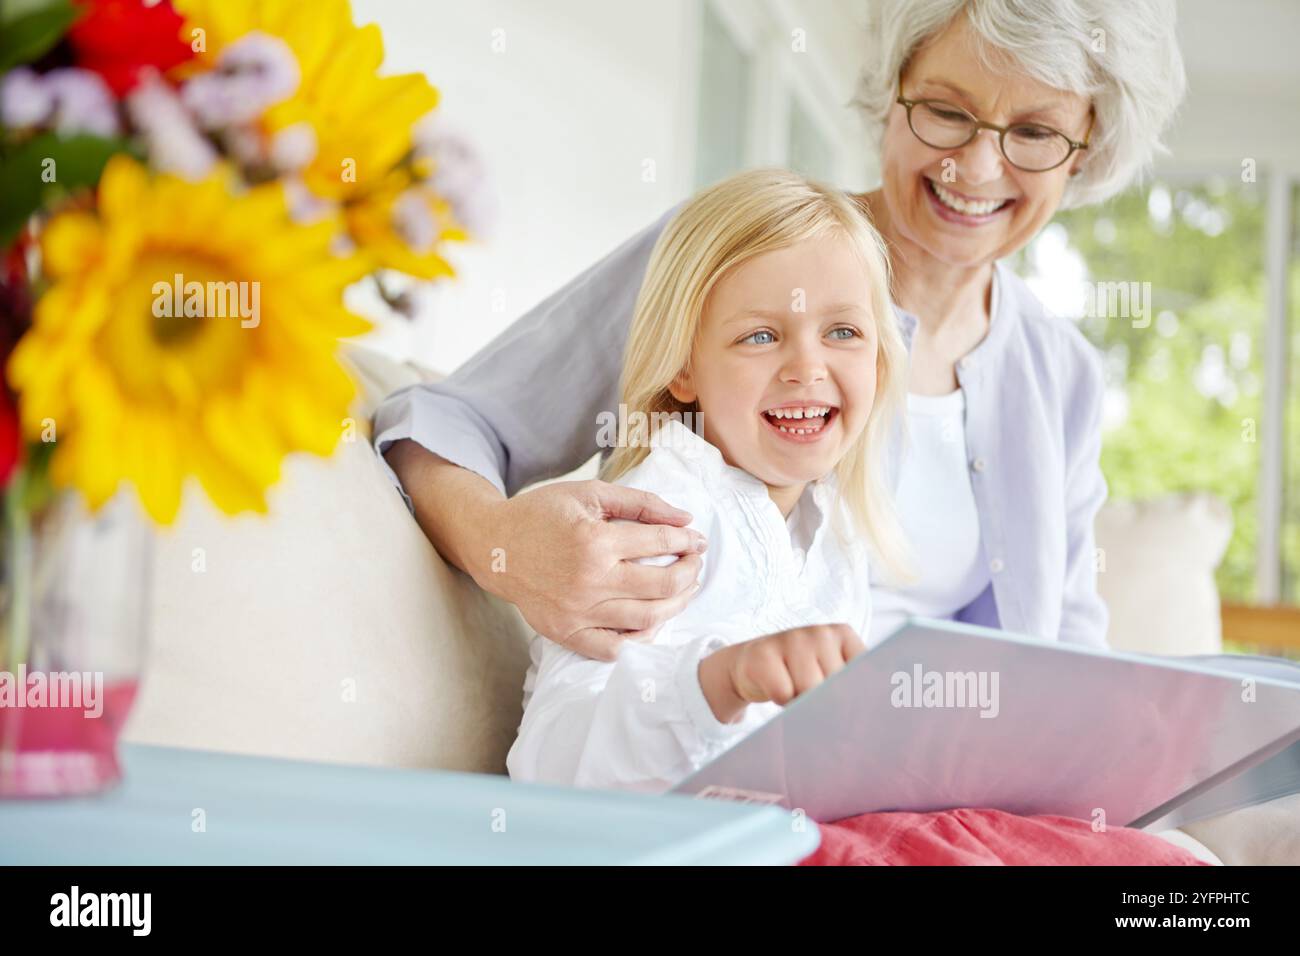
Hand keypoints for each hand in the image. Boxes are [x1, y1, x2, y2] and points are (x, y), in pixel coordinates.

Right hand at [477, 479, 706, 659]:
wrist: (496, 548)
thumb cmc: (544, 514)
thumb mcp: (590, 494)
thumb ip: (640, 504)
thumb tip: (686, 518)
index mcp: (594, 541)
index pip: (660, 544)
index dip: (686, 541)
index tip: (696, 540)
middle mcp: (589, 581)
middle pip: (662, 586)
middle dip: (690, 572)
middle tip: (694, 563)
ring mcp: (577, 613)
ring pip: (646, 620)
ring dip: (676, 604)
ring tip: (683, 589)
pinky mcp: (566, 633)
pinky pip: (614, 649)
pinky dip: (640, 639)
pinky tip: (652, 620)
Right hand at [697, 624, 865, 723]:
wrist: (751, 665)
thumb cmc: (799, 673)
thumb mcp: (831, 672)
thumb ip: (852, 686)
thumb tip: (867, 722)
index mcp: (843, 634)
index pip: (864, 673)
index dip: (859, 699)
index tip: (853, 712)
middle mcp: (820, 632)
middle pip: (836, 687)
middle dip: (824, 701)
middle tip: (811, 693)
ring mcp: (790, 638)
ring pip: (809, 691)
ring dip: (800, 701)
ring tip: (793, 688)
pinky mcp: (763, 654)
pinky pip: (783, 693)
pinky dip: (780, 699)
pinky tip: (776, 686)